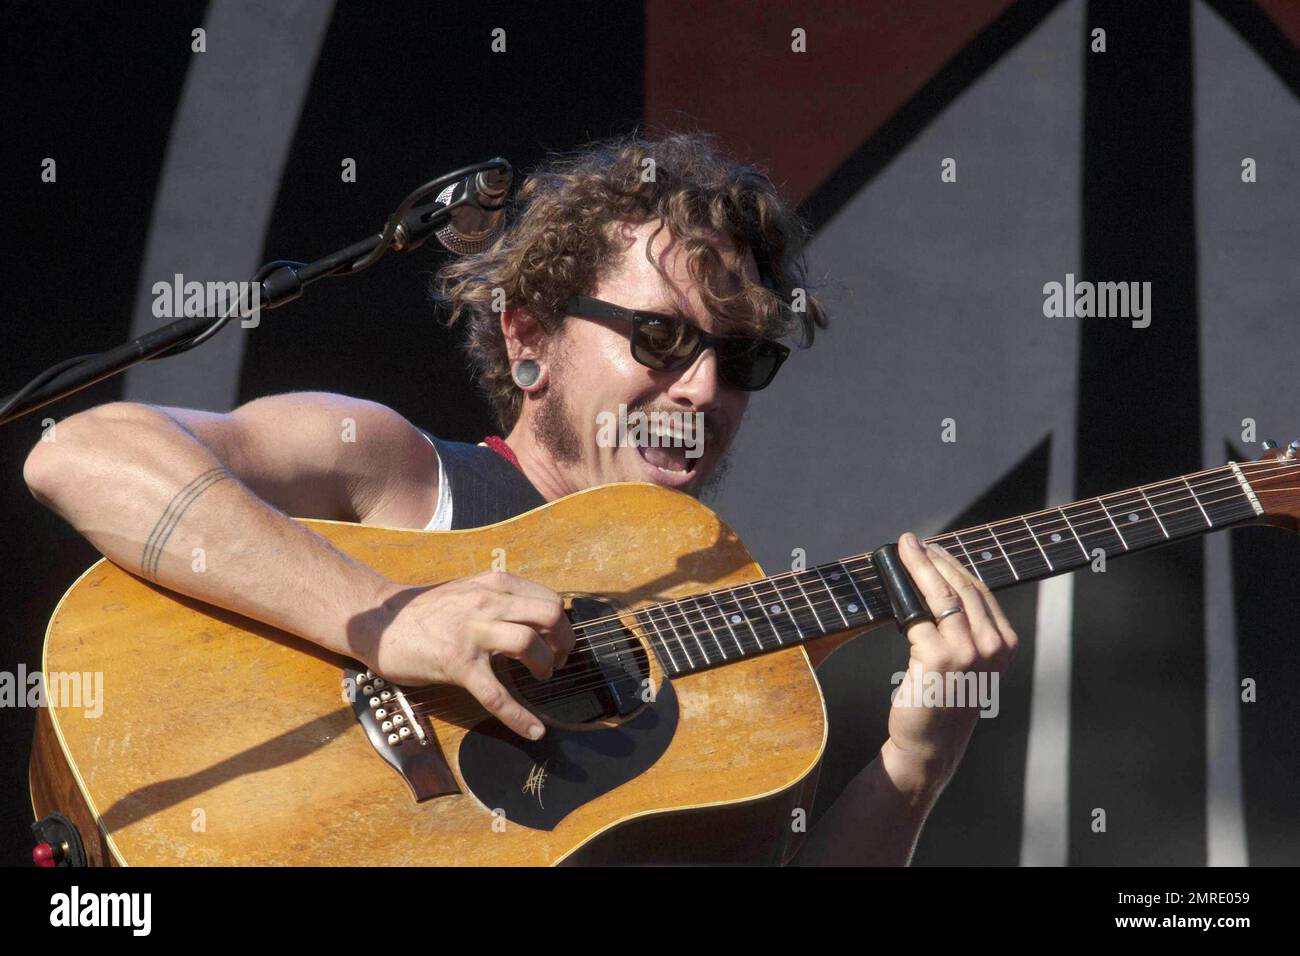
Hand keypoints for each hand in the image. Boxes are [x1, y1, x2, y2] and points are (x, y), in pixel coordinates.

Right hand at [364, 571, 575, 739]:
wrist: (379, 621)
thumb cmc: (425, 611)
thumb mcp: (470, 591)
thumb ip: (501, 600)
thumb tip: (538, 620)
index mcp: (494, 584)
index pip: (549, 599)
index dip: (562, 624)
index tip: (559, 641)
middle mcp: (487, 603)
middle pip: (549, 615)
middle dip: (563, 641)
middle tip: (558, 659)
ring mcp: (472, 633)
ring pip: (528, 643)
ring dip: (544, 666)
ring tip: (541, 677)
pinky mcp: (457, 664)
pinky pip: (496, 695)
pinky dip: (520, 717)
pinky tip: (534, 730)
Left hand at [882, 532, 1018, 799]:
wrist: (929, 745)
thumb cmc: (943, 699)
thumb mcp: (967, 661)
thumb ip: (963, 626)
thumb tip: (934, 580)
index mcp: (1006, 643)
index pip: (979, 590)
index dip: (953, 564)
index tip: (932, 547)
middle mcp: (993, 646)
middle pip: (961, 587)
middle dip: (933, 558)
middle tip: (910, 541)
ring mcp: (967, 652)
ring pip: (940, 596)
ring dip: (917, 568)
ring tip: (901, 550)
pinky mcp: (937, 659)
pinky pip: (916, 618)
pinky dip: (901, 599)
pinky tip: (890, 588)